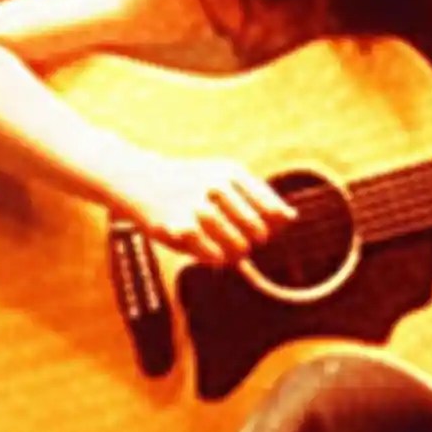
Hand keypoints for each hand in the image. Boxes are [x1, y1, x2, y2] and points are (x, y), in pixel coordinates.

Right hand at [114, 153, 296, 265]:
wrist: (139, 179)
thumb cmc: (192, 184)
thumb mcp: (225, 180)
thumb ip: (258, 197)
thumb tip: (292, 218)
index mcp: (232, 172)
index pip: (271, 209)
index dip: (274, 226)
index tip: (263, 229)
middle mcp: (216, 186)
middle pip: (257, 229)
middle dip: (257, 241)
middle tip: (247, 242)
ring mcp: (196, 206)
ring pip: (236, 244)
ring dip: (239, 253)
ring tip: (235, 252)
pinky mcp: (178, 226)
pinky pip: (211, 253)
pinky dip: (217, 259)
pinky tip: (215, 255)